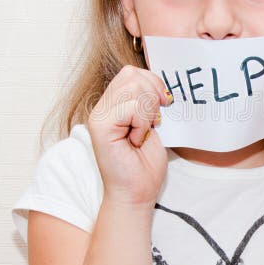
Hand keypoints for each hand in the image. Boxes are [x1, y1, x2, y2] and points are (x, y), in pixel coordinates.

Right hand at [87, 64, 173, 208]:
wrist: (137, 192)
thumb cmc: (145, 164)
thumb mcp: (152, 124)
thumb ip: (150, 101)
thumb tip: (161, 85)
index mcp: (113, 104)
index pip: (132, 72)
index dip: (153, 83)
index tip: (164, 104)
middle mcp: (102, 107)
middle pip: (132, 75)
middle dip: (152, 95)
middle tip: (153, 122)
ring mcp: (99, 116)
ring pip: (133, 88)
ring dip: (147, 111)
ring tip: (142, 132)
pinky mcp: (100, 127)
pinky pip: (132, 107)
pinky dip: (142, 123)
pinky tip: (136, 140)